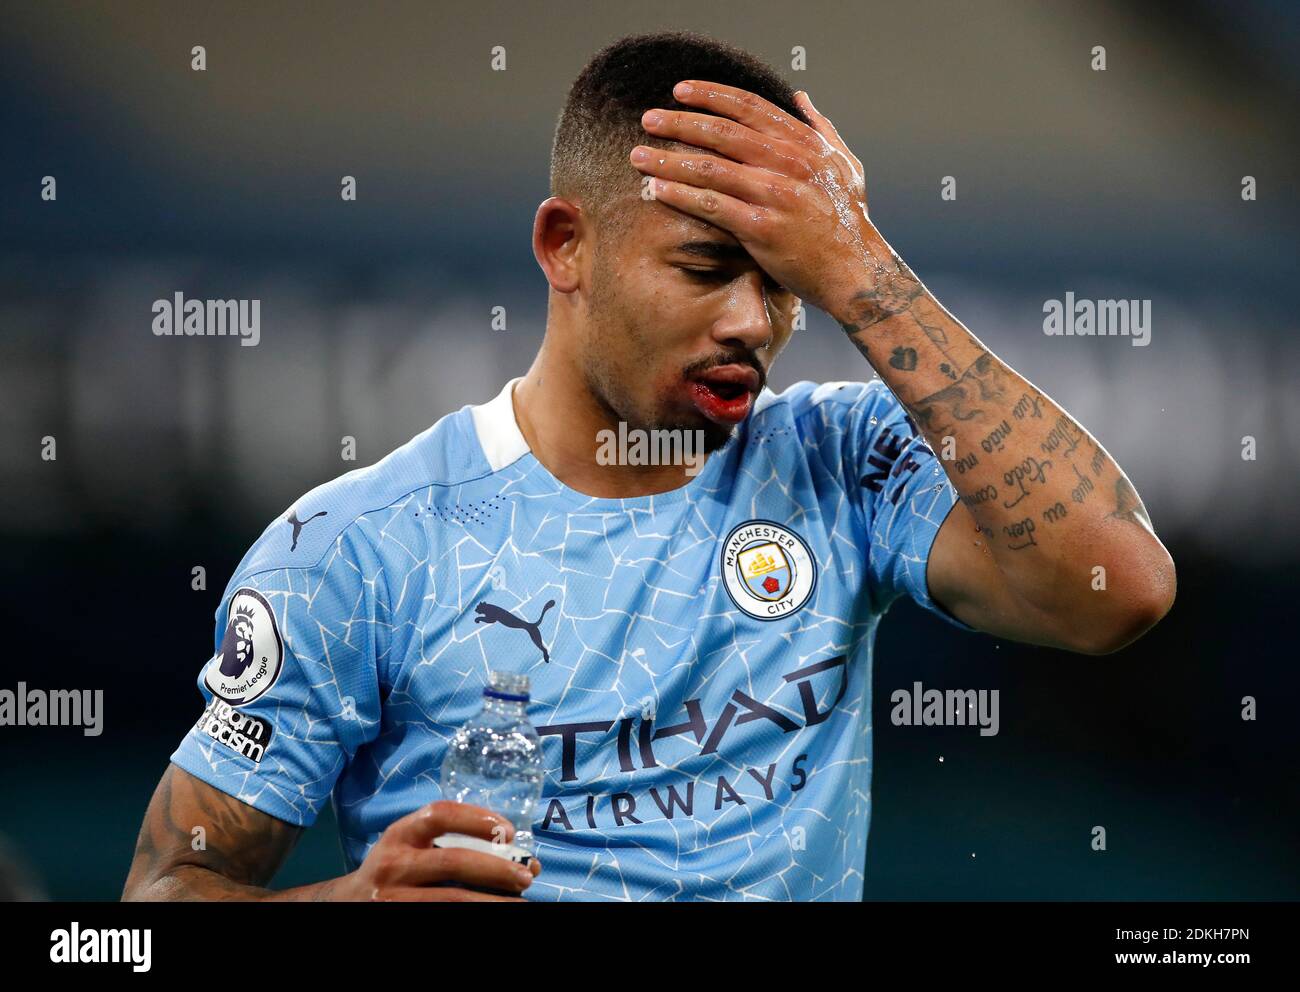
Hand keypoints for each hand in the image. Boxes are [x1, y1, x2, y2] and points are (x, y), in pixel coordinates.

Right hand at [332, 800, 541, 901]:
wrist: (348, 902)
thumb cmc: (397, 868)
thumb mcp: (412, 845)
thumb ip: (455, 843)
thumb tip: (525, 861)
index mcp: (401, 833)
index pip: (440, 815)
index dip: (477, 818)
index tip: (509, 831)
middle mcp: (393, 863)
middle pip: (451, 861)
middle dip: (495, 869)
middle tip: (525, 877)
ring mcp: (391, 897)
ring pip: (450, 899)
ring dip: (491, 901)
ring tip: (520, 903)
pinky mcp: (395, 918)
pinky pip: (439, 916)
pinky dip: (472, 915)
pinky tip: (492, 913)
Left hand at [631, 80, 881, 316]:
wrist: (857, 270)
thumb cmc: (849, 221)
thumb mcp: (845, 164)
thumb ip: (821, 128)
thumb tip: (800, 97)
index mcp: (803, 143)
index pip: (749, 108)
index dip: (711, 95)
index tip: (680, 91)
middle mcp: (788, 162)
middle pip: (722, 133)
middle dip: (679, 123)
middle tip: (647, 119)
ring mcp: (775, 194)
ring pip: (710, 168)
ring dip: (668, 160)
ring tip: (638, 155)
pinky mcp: (762, 228)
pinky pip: (711, 206)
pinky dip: (680, 196)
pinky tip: (655, 191)